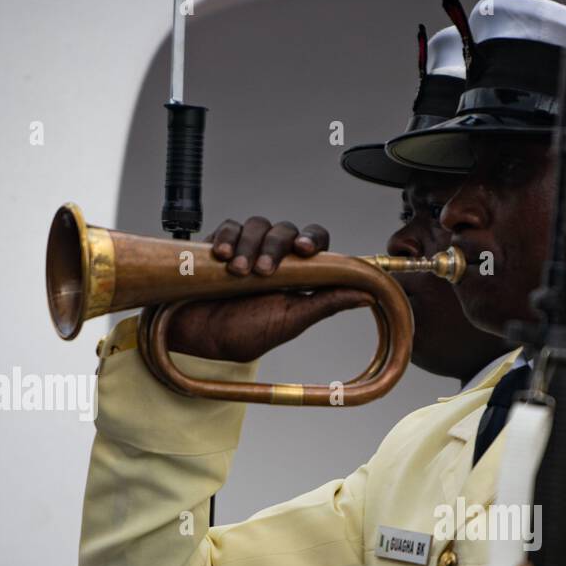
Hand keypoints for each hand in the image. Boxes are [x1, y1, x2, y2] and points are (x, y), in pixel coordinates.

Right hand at [164, 216, 369, 362]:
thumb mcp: (291, 321)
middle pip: (286, 231)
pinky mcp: (221, 244)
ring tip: (238, 272)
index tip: (305, 250)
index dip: (313, 239)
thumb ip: (327, 304)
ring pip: (258, 225)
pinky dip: (226, 238)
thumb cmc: (244, 334)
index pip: (315, 242)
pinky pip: (228, 227)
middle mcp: (275, 258)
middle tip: (262, 273)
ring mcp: (248, 249)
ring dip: (250, 246)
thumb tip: (368, 294)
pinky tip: (221, 257)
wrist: (197, 339)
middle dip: (276, 247)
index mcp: (298, 274)